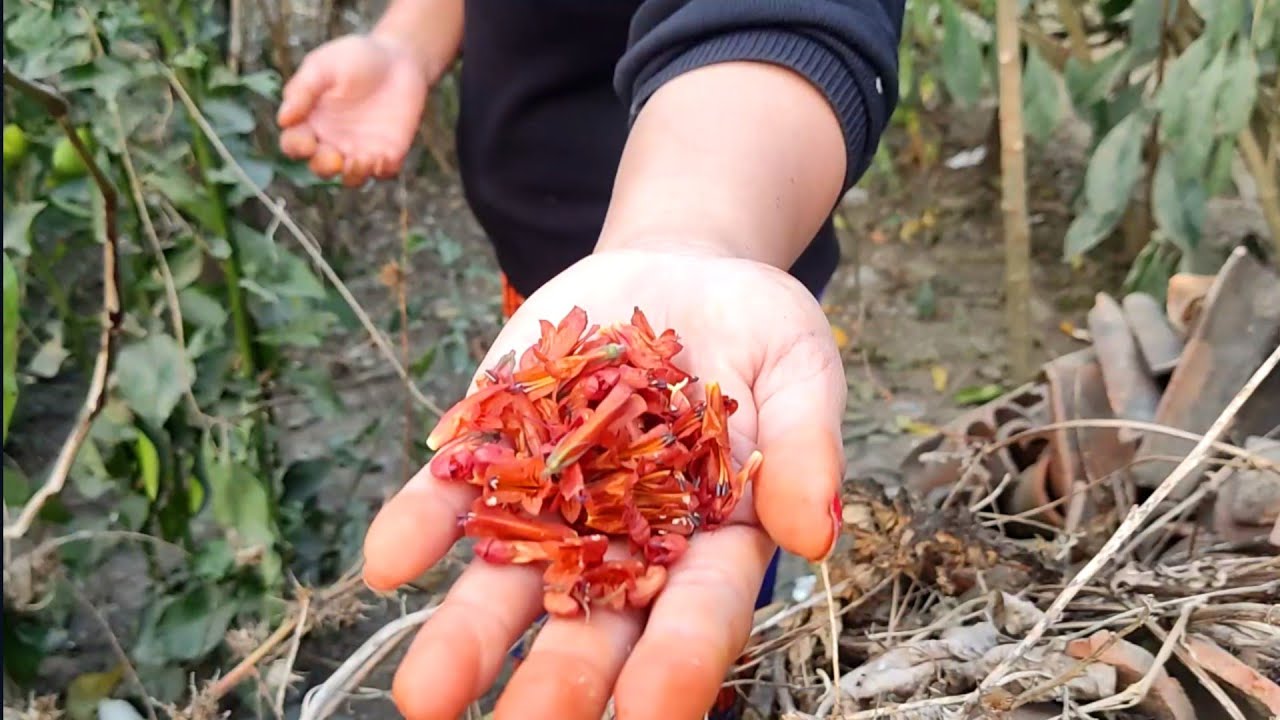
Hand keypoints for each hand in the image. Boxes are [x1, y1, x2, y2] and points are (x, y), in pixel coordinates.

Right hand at [276, 33, 428, 186]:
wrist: (398, 57)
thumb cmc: (354, 57)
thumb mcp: (324, 66)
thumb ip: (303, 90)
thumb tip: (283, 119)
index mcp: (311, 121)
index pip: (294, 144)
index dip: (296, 148)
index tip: (308, 141)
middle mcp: (333, 141)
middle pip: (320, 168)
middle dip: (324, 168)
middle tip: (334, 157)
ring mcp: (361, 149)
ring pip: (351, 178)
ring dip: (353, 176)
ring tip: (361, 160)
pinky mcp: (389, 152)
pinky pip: (383, 172)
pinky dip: (382, 171)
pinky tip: (384, 158)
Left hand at [362, 248, 846, 719]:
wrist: (680, 273)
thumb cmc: (757, 330)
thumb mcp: (800, 367)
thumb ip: (808, 444)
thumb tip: (813, 535)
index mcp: (713, 540)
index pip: (698, 614)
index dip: (678, 665)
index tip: (654, 714)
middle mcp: (626, 541)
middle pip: (593, 624)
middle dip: (560, 682)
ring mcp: (555, 500)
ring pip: (509, 582)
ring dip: (467, 636)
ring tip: (428, 694)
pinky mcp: (499, 447)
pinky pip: (455, 496)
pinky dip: (421, 527)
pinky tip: (388, 560)